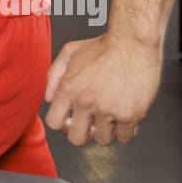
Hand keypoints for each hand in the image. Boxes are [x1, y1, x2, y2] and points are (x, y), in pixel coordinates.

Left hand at [43, 32, 161, 147]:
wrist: (133, 42)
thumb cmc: (104, 45)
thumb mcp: (70, 52)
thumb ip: (54, 75)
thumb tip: (49, 98)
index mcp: (69, 88)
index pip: (54, 122)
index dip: (63, 124)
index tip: (72, 121)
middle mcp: (86, 102)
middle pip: (76, 138)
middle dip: (84, 134)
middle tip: (92, 125)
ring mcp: (107, 110)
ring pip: (102, 140)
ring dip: (107, 131)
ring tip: (111, 117)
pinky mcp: (129, 114)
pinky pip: (125, 137)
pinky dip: (126, 131)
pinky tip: (125, 118)